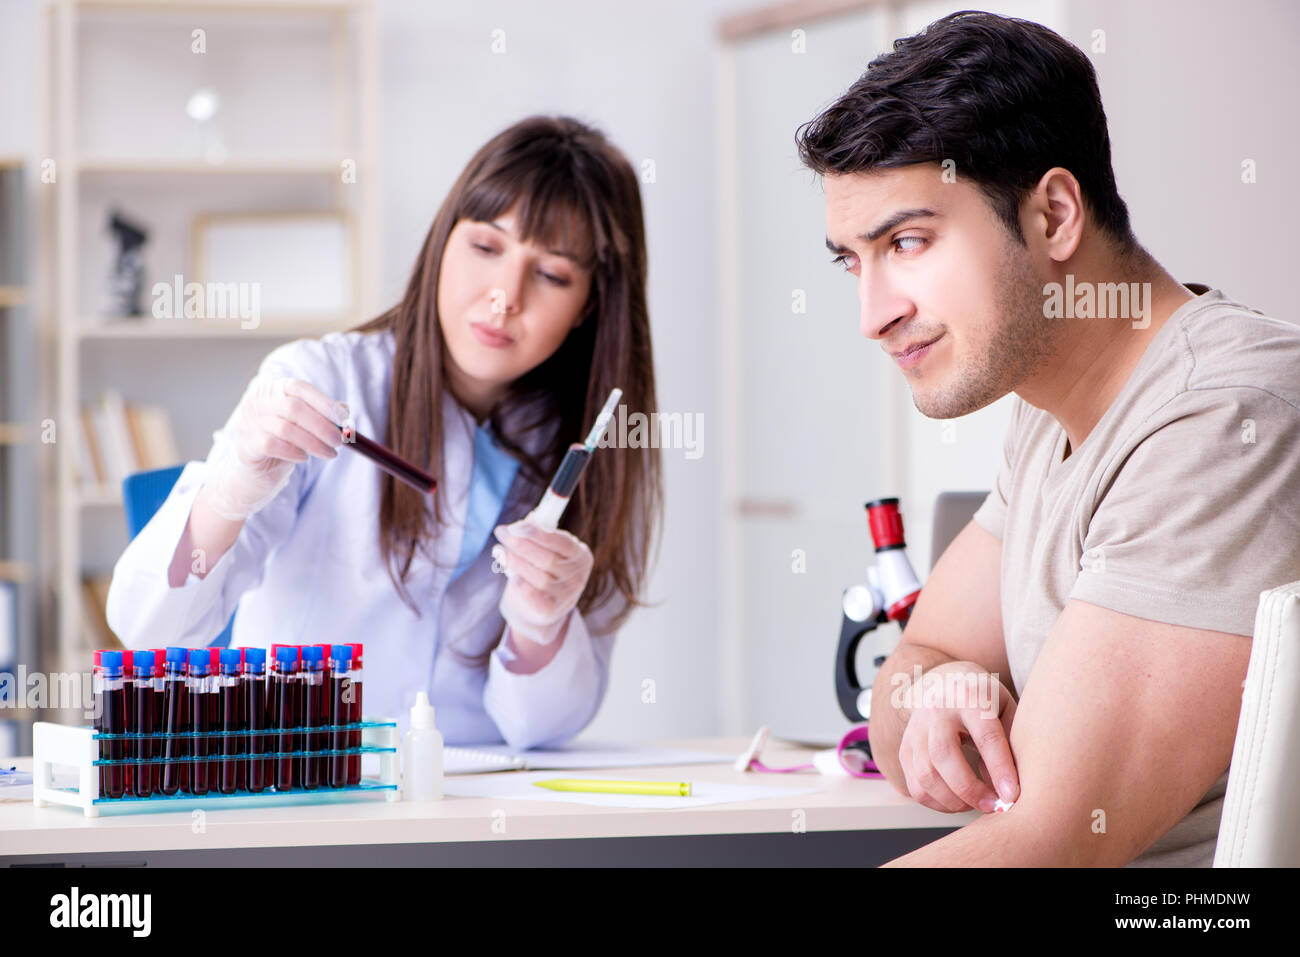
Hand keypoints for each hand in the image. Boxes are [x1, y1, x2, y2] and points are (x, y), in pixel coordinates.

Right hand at [203, 375, 348, 521]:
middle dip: (322, 426)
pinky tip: (303, 458)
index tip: (343, 419)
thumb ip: (323, 415)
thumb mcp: (304, 425)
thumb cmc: (284, 442)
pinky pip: (273, 445)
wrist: (256, 471)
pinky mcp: (246, 445)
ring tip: (329, 454)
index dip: (323, 402)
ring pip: (286, 429)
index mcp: (271, 390)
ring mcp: (248, 423)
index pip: (298, 387)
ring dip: (314, 443)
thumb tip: (344, 411)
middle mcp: (257, 402)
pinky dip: (294, 452)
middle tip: (339, 441)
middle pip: (294, 408)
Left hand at [491, 516, 593, 644]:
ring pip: (539, 577)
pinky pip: (531, 595)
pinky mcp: (551, 610)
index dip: (537, 533)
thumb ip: (538, 533)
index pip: (561, 541)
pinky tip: (512, 575)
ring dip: (515, 561)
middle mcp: (578, 576)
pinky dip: (519, 583)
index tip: (515, 526)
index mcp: (581, 555)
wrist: (541, 607)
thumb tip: (525, 522)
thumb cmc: (543, 569)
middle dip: (520, 544)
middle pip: (548, 559)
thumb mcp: (546, 549)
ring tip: (500, 551)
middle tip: (501, 533)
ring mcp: (567, 595)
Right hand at [896, 660, 1019, 813]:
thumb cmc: (984, 701)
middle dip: (970, 789)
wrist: (945, 683)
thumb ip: (1010, 743)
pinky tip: (957, 802)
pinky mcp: (905, 749)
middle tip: (993, 806)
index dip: (999, 769)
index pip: (984, 736)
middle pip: (943, 755)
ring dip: (953, 800)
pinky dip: (937, 803)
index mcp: (969, 697)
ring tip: (976, 804)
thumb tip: (1005, 789)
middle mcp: (937, 711)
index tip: (1012, 795)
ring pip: (925, 774)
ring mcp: (915, 729)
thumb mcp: (1005, 708)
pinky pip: (915, 785)